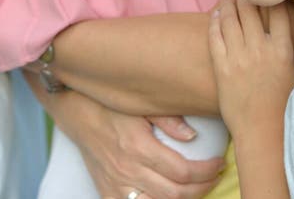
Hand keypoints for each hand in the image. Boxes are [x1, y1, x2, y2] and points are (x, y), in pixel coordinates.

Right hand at [48, 91, 223, 198]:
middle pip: (175, 193)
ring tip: (198, 187)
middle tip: (215, 175)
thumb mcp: (139, 104)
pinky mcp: (107, 192)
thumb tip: (193, 135)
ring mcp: (117, 185)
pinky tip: (170, 196)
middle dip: (202, 187)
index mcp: (139, 147)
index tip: (219, 162)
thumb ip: (167, 119)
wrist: (75, 112)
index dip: (206, 171)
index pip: (182, 171)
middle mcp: (128, 170)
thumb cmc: (110, 104)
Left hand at [208, 0, 293, 139]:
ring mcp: (239, 58)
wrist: (263, 134)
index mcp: (281, 50)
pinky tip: (215, 15)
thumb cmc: (285, 105)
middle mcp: (260, 50)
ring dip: (227, 3)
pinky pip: (215, 38)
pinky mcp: (221, 69)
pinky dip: (214, 22)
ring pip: (230, 19)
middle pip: (250, 8)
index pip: (277, 10)